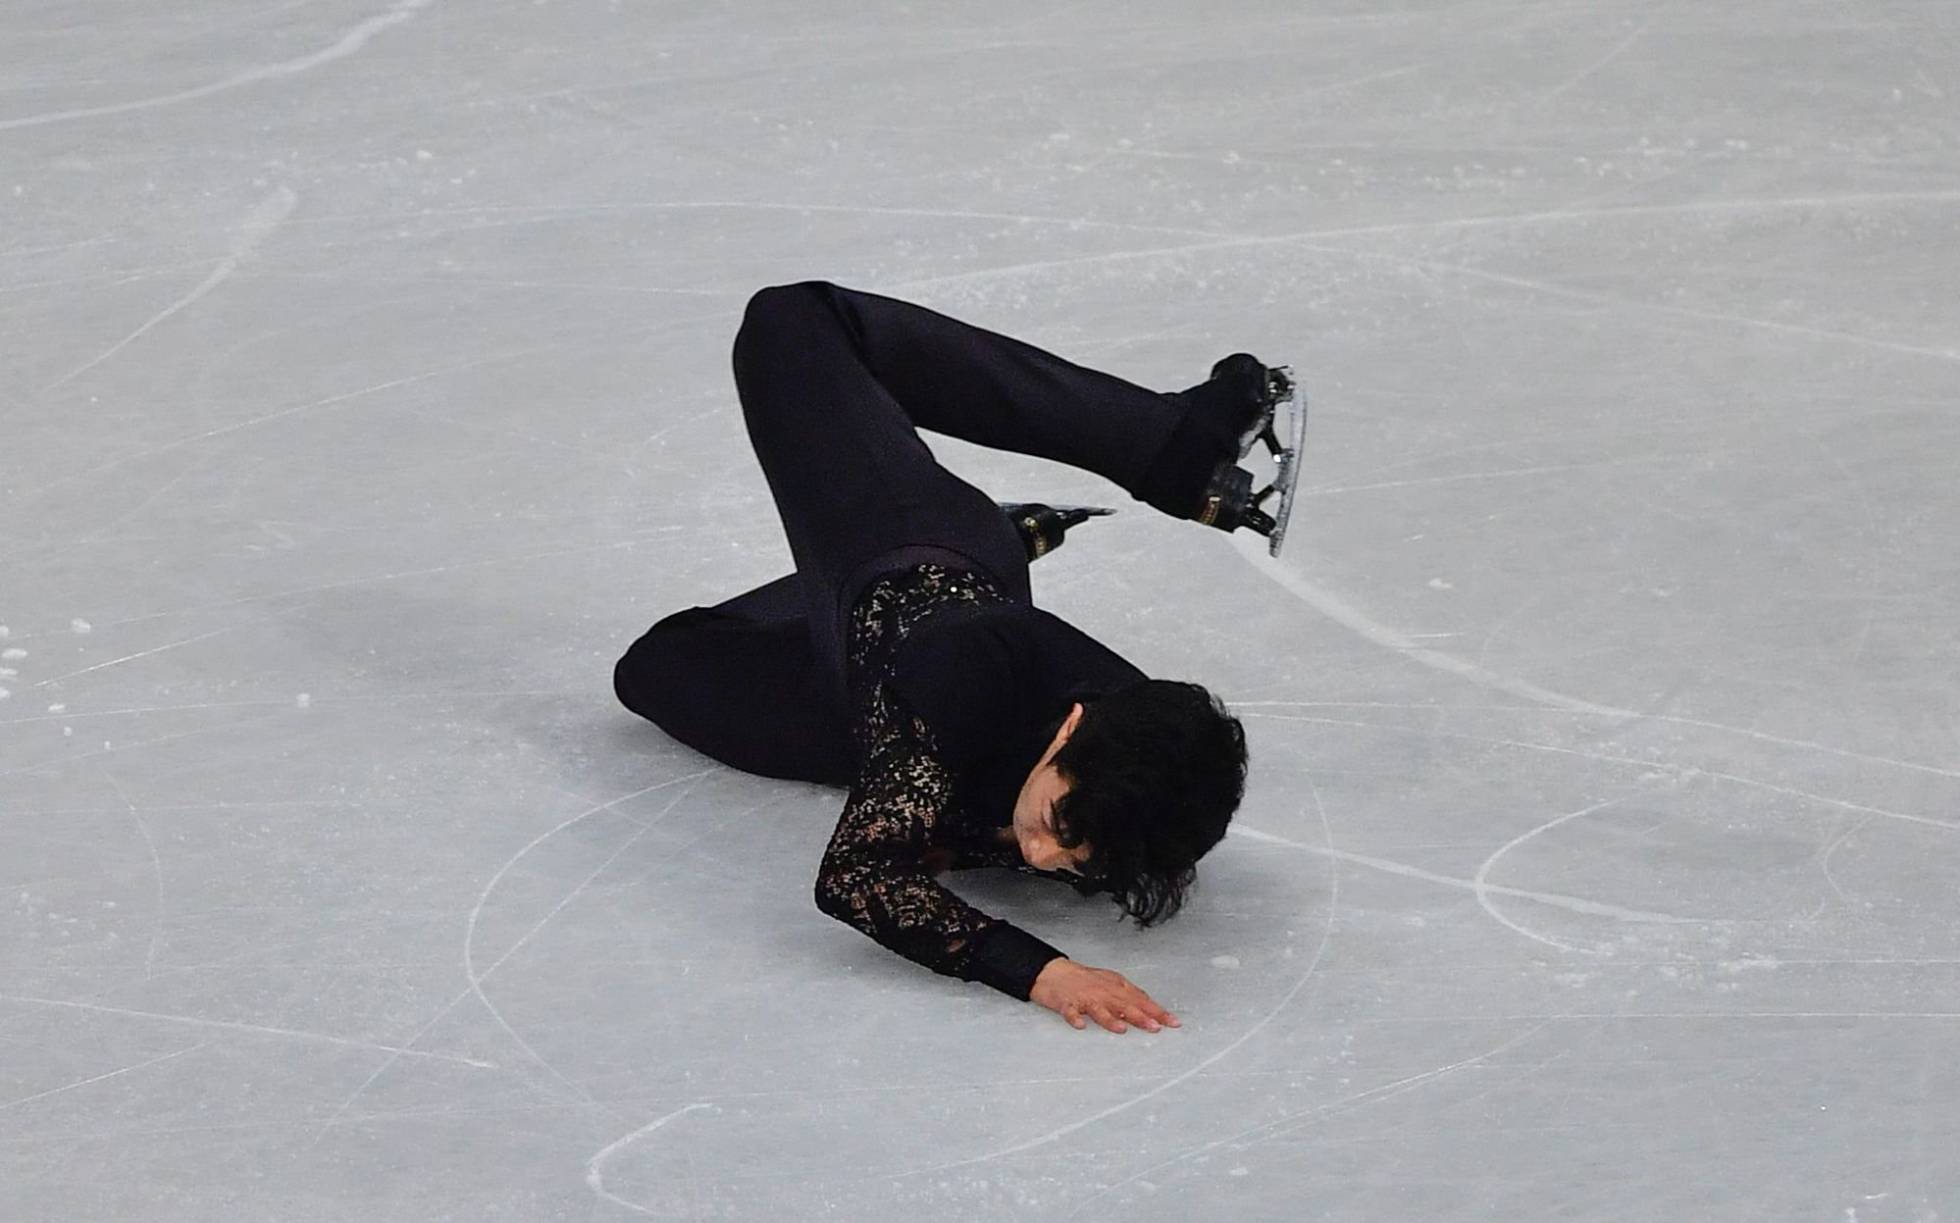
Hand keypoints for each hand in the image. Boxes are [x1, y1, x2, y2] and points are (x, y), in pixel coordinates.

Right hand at [1029, 959, 1179, 1033]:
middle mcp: (1103, 992)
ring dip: (1110, 1019)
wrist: (1053, 972)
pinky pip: (1071, 1012)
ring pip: (1099, 1009)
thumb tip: (1151, 1006)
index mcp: (1115, 987)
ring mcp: (1084, 998)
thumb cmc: (1083, 979)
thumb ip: (1130, 996)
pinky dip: (1075, 1018)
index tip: (1172, 1022)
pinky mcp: (1066, 1003)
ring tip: (1122, 1028)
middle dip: (1140, 1016)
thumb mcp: (1111, 983)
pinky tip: (1080, 1025)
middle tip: (1155, 1027)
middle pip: (1124, 1005)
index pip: (1141, 1000)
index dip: (1157, 1011)